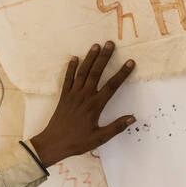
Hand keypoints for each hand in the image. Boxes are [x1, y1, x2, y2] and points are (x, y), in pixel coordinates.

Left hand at [29, 41, 135, 166]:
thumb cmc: (77, 142)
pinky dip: (71, 68)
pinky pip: (68, 79)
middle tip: (110, 43)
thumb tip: (132, 118)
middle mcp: (84, 96)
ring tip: (96, 45)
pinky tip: (74, 58)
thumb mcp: (99, 138)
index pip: (112, 86)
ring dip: (89, 58)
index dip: (122, 73)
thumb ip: (116, 127)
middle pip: (96, 72)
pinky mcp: (64, 96)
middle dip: (104, 57)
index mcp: (95, 105)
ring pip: (83, 72)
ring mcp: (73, 94)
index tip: (130, 62)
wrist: (53, 143)